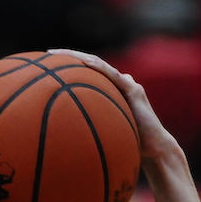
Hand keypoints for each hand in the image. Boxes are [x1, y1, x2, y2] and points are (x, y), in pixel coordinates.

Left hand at [47, 48, 179, 160]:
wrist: (153, 148)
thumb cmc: (128, 145)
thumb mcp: (102, 134)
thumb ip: (88, 129)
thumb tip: (62, 139)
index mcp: (110, 91)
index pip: (87, 73)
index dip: (68, 67)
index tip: (46, 64)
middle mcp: (118, 83)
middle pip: (90, 64)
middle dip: (69, 57)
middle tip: (47, 53)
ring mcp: (127, 84)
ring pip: (100, 66)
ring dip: (80, 57)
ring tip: (60, 54)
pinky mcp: (134, 90)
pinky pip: (114, 76)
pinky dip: (100, 68)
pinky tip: (85, 63)